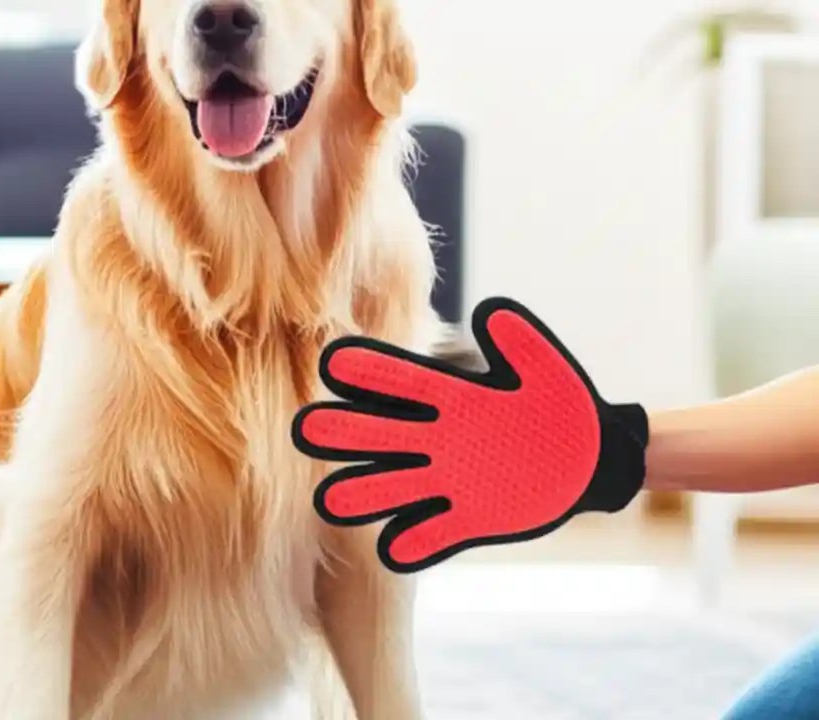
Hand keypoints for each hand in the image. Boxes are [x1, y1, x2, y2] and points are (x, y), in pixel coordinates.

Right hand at [293, 298, 648, 572]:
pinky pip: (427, 536)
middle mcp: (436, 440)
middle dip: (342, 432)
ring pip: (388, 488)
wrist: (594, 463)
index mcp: (450, 398)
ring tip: (331, 499)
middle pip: (376, 435)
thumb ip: (519, 341)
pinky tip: (394, 547)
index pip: (397, 381)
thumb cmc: (566, 408)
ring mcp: (447, 482)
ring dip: (361, 493)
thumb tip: (489, 310)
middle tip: (307, 429)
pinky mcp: (466, 521)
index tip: (332, 362)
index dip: (366, 372)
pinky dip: (409, 543)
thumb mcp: (546, 369)